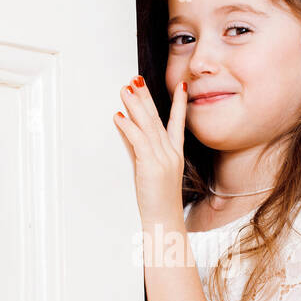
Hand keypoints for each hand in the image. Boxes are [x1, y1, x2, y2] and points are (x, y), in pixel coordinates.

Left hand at [113, 76, 187, 223]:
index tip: (181, 86)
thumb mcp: (148, 169)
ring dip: (135, 106)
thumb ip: (138, 147)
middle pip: (158, 119)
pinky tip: (119, 116)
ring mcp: (163, 158)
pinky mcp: (151, 166)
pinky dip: (128, 127)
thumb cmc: (158, 199)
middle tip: (137, 79)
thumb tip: (126, 127)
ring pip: (148, 126)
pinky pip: (138, 141)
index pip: (178, 123)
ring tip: (126, 90)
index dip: (179, 103)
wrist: (164, 220)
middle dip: (147, 97)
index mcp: (175, 154)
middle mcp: (171, 153)